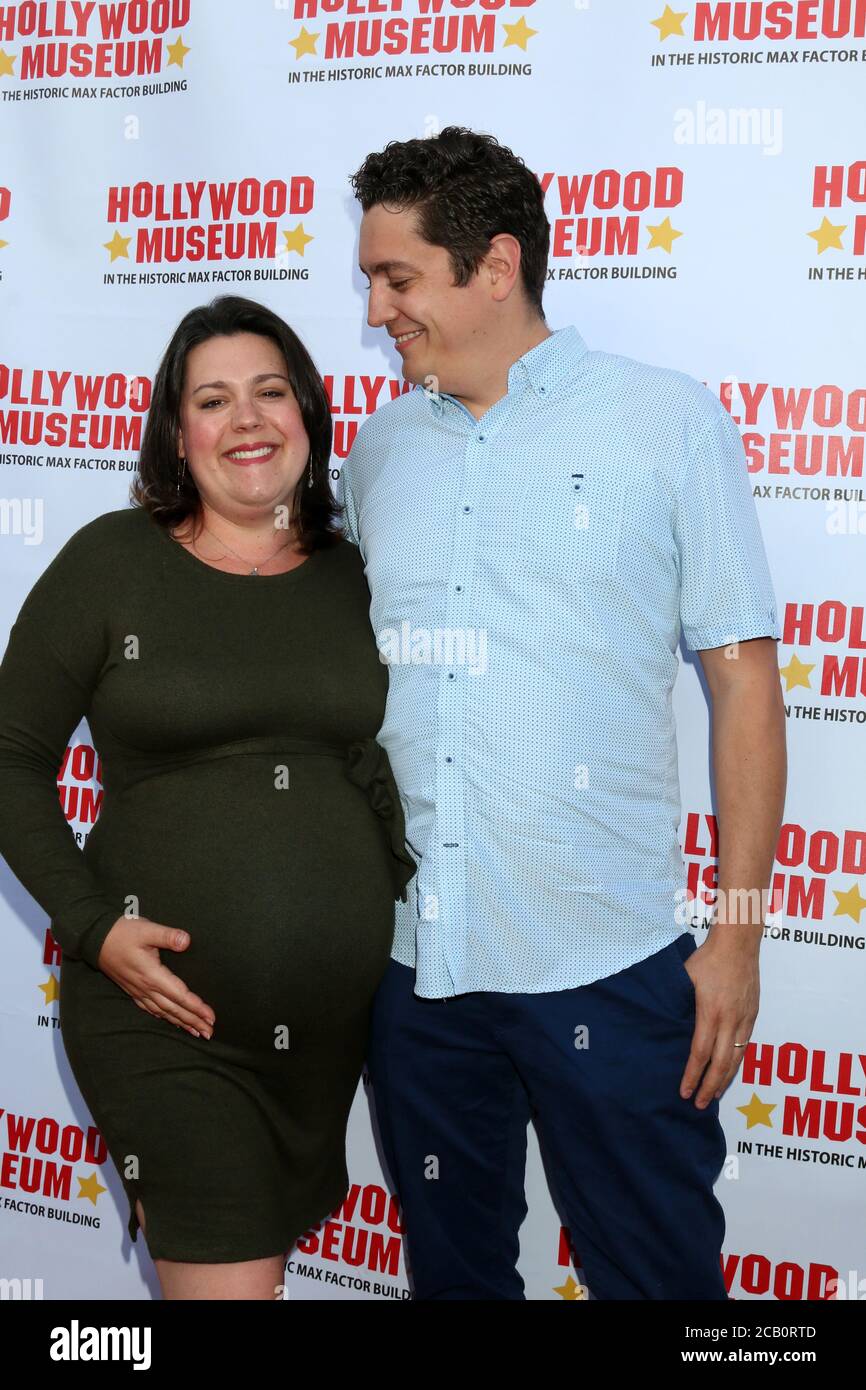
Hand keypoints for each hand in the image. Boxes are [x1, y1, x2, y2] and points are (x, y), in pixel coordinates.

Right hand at [96, 916, 215, 1038]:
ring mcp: (138, 990)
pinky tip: (171, 1021)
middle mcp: (146, 987)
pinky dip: (164, 1018)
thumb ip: (168, 935)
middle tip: (210, 1032)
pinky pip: (151, 1009)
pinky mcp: (132, 989)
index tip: (211, 1017)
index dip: (196, 1007)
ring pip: (163, 1012)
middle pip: (174, 1009)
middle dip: (193, 1021)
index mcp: (152, 975)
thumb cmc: (122, 932)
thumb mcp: (146, 929)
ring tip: (196, 1032)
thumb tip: (186, 941)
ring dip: (181, 1023)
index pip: (180, 995)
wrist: (95, 938)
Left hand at [679, 939, 758, 1107]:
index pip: (700, 1053)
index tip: (684, 1092)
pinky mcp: (753, 1016)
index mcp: (710, 1012)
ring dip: (725, 1080)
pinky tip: (728, 1072)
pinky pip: (745, 1047)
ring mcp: (745, 1019)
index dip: (692, 1076)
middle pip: (721, 1063)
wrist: (738, 944)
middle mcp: (731, 1020)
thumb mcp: (685, 979)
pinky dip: (736, 1064)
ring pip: (737, 1059)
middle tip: (699, 1105)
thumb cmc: (708, 959)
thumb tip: (665, 1023)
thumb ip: (678, 1003)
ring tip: (714, 1096)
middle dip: (710, 1087)